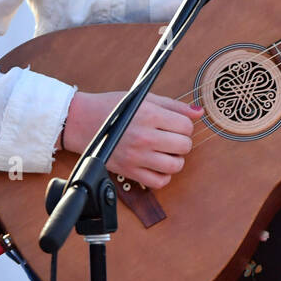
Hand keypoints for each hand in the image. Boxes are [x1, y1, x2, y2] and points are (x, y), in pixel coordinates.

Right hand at [60, 90, 199, 189]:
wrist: (82, 122)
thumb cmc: (113, 108)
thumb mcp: (144, 99)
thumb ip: (174, 106)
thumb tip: (198, 112)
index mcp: (149, 115)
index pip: (186, 126)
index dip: (185, 125)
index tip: (176, 125)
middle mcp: (144, 137)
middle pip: (184, 146)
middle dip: (182, 141)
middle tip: (171, 137)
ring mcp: (137, 156)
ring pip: (175, 166)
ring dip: (176, 159)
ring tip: (166, 151)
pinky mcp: (129, 171)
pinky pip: (159, 182)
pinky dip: (164, 175)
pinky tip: (158, 164)